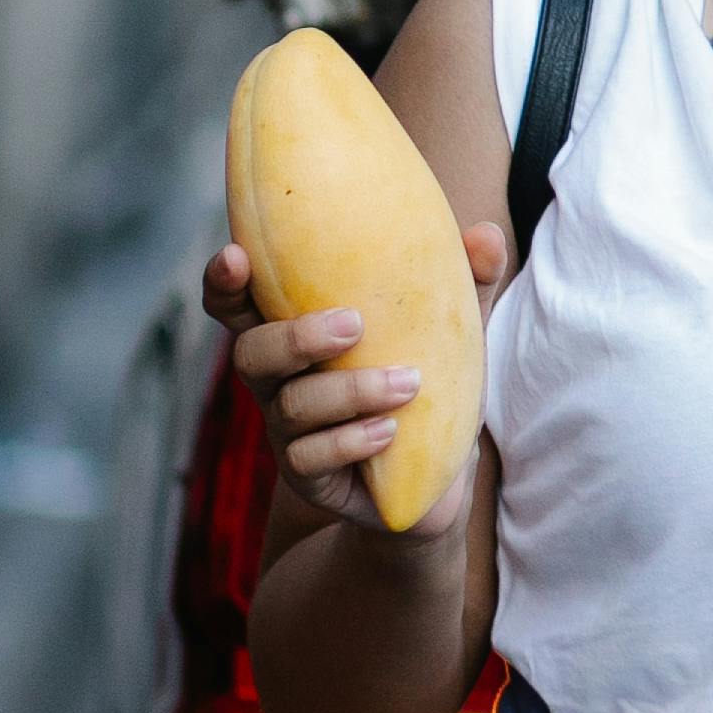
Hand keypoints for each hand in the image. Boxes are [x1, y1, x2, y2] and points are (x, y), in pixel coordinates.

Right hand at [199, 227, 506, 543]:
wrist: (436, 476)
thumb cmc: (429, 385)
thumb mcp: (453, 332)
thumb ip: (467, 284)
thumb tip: (486, 233)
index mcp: (298, 334)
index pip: (241, 306)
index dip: (225, 283)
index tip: (236, 254)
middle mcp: (282, 382)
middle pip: (251, 355)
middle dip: (295, 337)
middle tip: (354, 325)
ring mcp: (290, 433)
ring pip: (292, 408)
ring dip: (349, 391)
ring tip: (408, 382)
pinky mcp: (310, 479)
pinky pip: (311, 460)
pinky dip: (351, 441)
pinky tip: (390, 431)